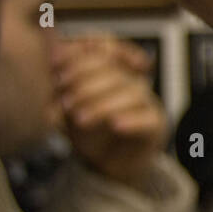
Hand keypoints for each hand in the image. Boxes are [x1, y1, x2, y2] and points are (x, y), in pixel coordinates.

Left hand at [52, 35, 167, 190]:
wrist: (102, 167)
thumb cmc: (85, 132)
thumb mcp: (64, 106)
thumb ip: (62, 81)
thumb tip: (56, 52)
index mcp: (109, 69)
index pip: (106, 45)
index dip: (83, 55)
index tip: (59, 74)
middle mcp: (131, 81)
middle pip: (117, 70)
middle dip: (88, 83)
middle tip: (66, 102)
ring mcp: (146, 102)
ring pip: (133, 93)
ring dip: (103, 105)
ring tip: (81, 119)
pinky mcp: (156, 125)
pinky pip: (149, 118)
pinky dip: (132, 120)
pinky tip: (115, 125)